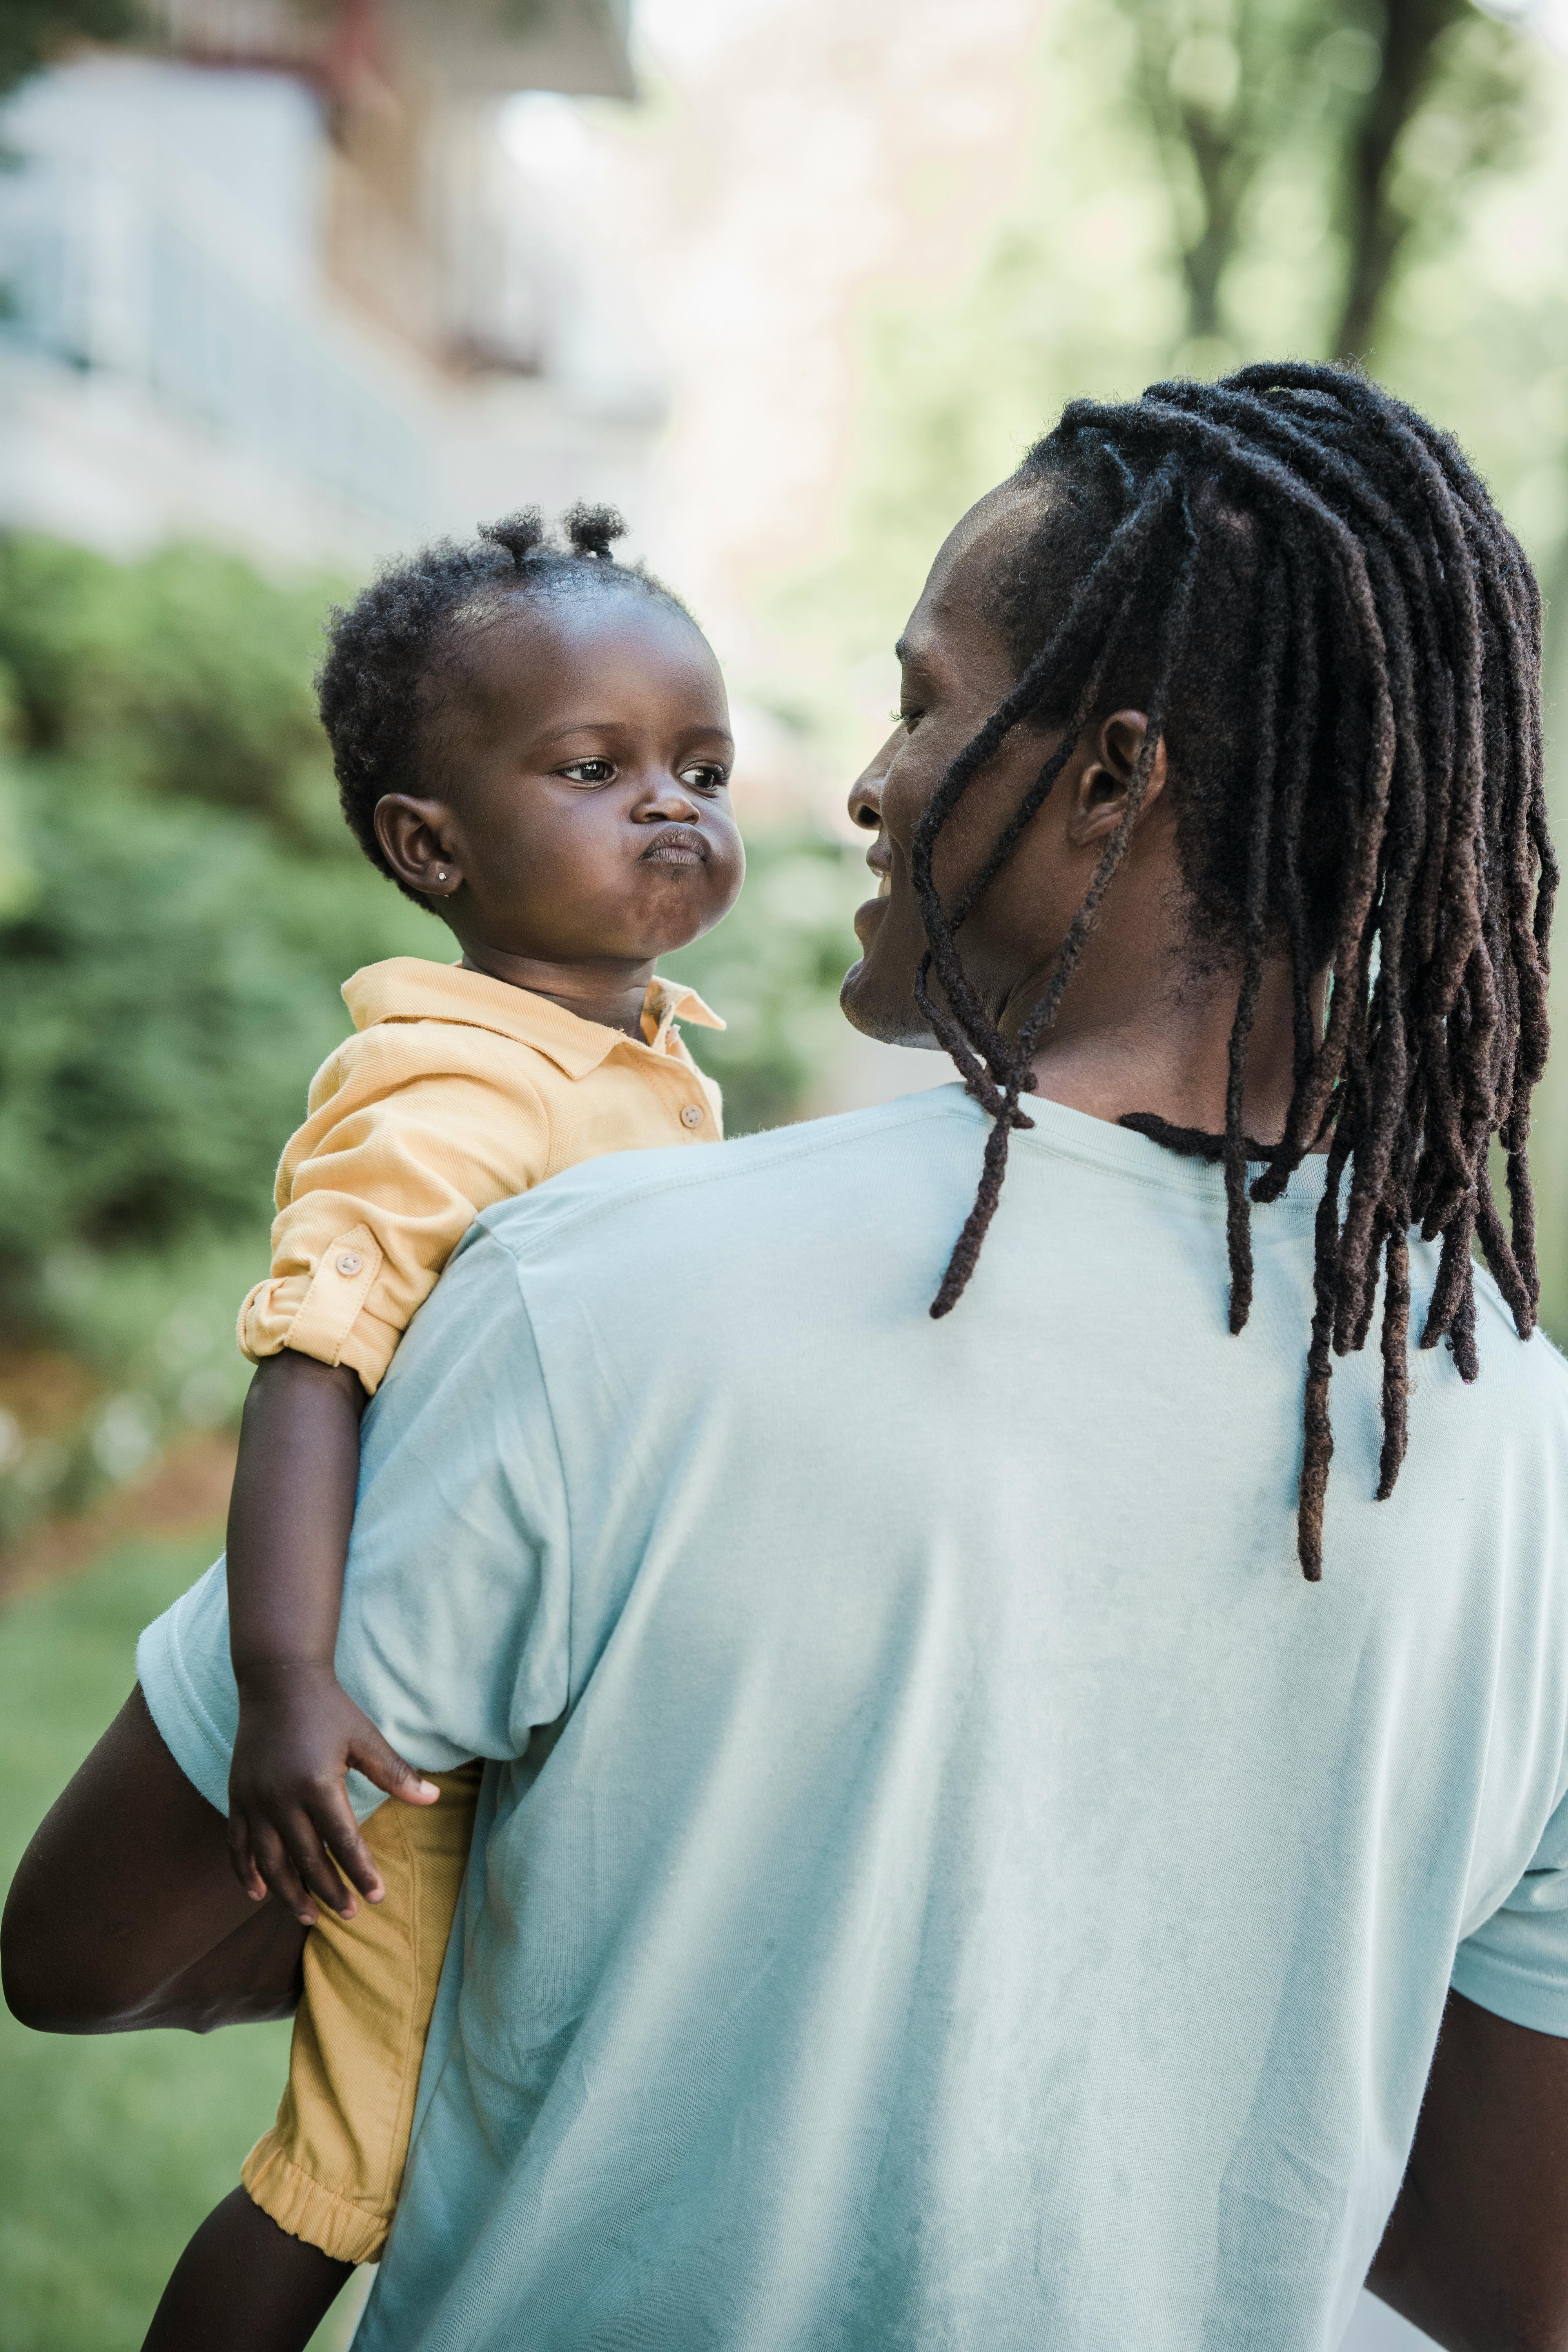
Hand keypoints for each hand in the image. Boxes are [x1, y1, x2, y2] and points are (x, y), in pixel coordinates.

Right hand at [227, 1665, 438, 1926]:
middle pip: (306, 1859)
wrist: (278, 1681)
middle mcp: (281, 1798)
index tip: (376, 1896)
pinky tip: (259, 1894)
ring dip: (289, 1893)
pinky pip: (237, 1845)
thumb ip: (395, 1773)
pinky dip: (245, 1872)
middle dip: (328, 1891)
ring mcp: (254, 1800)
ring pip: (270, 1861)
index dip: (360, 1871)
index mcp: (317, 1783)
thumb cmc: (329, 1709)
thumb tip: (433, 1798)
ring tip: (309, 1916)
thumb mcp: (365, 1737)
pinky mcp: (237, 1797)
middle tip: (348, 1914)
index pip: (343, 1841)